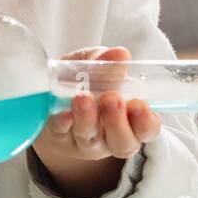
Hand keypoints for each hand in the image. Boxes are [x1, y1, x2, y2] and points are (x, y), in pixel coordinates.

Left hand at [30, 46, 161, 197]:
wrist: (51, 96)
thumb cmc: (85, 81)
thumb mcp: (97, 65)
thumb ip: (109, 63)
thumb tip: (121, 54)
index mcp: (131, 120)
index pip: (147, 130)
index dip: (146, 122)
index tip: (140, 105)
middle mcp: (111, 137)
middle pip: (122, 143)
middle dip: (117, 122)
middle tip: (112, 98)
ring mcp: (86, 142)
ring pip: (92, 140)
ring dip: (88, 119)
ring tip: (83, 97)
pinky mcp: (60, 138)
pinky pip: (62, 132)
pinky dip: (63, 121)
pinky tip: (64, 111)